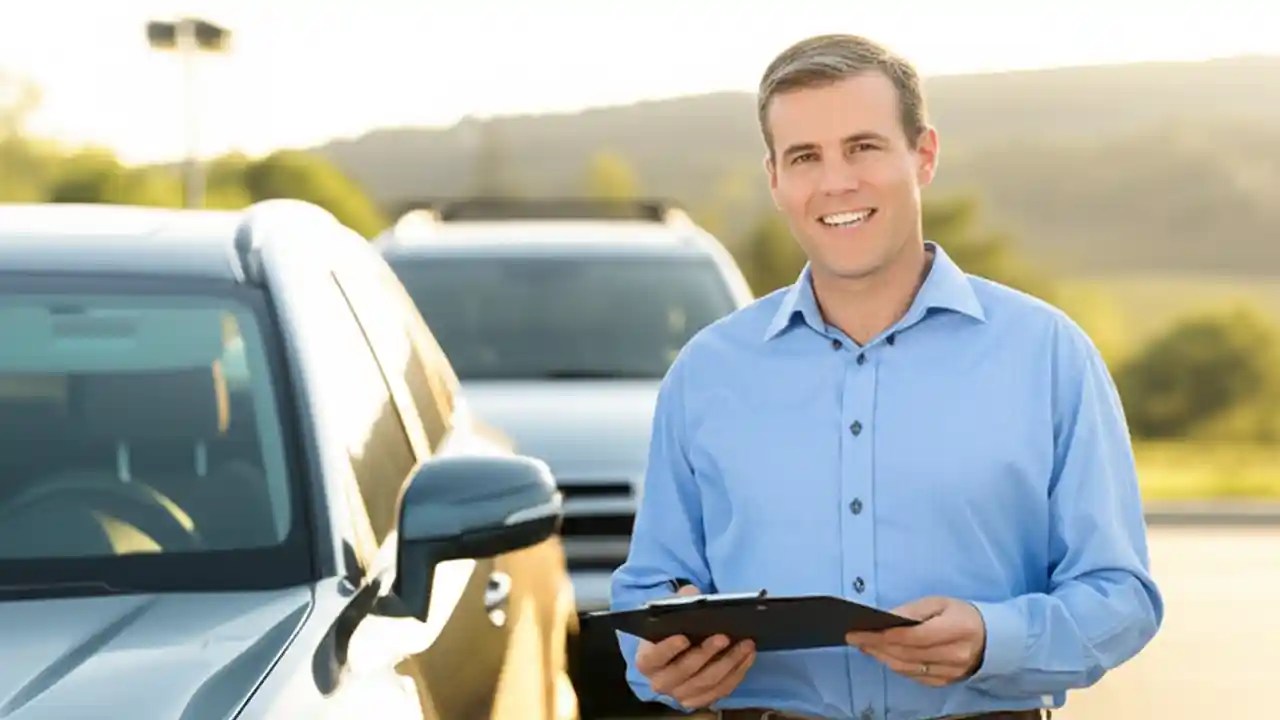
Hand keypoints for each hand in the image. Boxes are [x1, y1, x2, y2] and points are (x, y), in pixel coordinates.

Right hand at [634, 584, 756, 707]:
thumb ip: (678, 601)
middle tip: (724, 637)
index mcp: (647, 661)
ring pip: (708, 682)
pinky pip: (722, 690)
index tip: (683, 637)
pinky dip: (737, 673)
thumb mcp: (670, 611)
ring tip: (745, 644)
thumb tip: (692, 594)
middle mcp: (661, 682)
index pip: (654, 657)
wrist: (677, 650)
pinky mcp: (701, 700)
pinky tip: (747, 656)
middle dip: (706, 654)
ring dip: (729, 663)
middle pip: (685, 672)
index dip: (668, 649)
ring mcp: (681, 694)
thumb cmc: (673, 628)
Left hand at [845, 596, 985, 686]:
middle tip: (854, 638)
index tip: (859, 630)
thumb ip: (912, 610)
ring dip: (882, 657)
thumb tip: (886, 619)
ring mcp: (951, 672)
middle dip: (876, 646)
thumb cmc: (962, 615)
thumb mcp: (939, 602)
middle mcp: (955, 655)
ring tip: (864, 646)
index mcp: (956, 629)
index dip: (883, 635)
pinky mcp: (946, 682)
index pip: (912, 636)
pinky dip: (896, 666)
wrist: (992, 639)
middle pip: (906, 654)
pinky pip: (914, 676)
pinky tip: (883, 656)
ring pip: (907, 668)